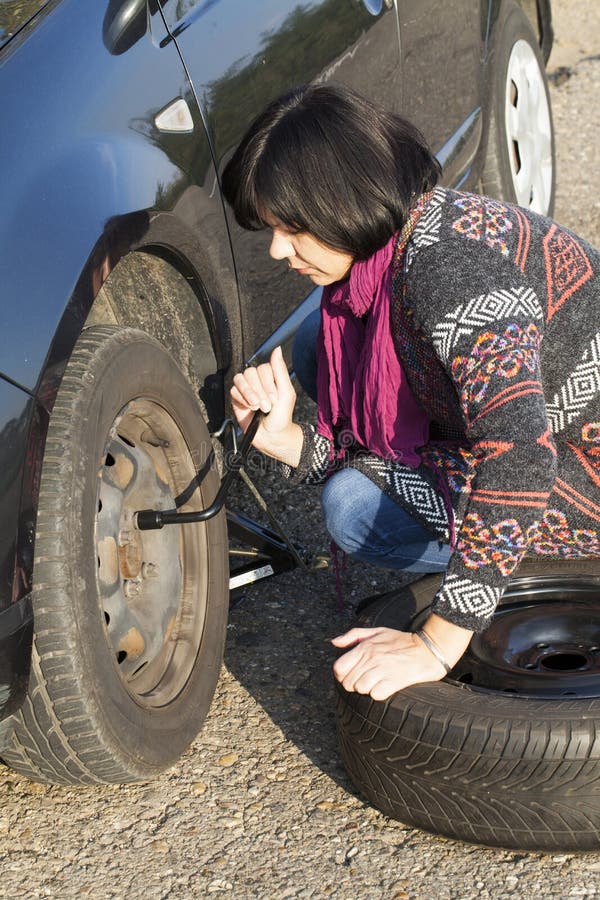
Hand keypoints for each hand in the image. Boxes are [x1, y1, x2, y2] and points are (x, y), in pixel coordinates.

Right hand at [230, 346, 301, 464]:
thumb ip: (280, 370)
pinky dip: (242, 399)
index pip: (263, 368)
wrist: (272, 436)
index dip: (268, 383)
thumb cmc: (281, 416)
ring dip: (249, 394)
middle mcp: (257, 381)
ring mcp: (246, 388)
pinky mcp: (236, 398)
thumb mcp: (286, 392)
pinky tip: (249, 408)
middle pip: (251, 372)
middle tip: (266, 406)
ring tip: (257, 407)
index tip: (274, 398)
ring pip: (240, 379)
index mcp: (270, 377)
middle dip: (260, 391)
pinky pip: (233, 390)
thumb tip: (277, 349)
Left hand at [331, 617, 471, 700]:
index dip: (342, 674)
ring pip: (360, 689)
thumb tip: (334, 642)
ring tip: (375, 683)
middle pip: (348, 682)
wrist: (428, 649)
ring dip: (366, 689)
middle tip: (365, 679)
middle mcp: (372, 658)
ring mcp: (383, 670)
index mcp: (365, 647)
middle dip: (354, 683)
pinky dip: (378, 693)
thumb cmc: (401, 640)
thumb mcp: (376, 631)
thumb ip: (353, 635)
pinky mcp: (395, 681)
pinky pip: (376, 695)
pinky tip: (385, 687)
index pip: (339, 668)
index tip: (350, 674)